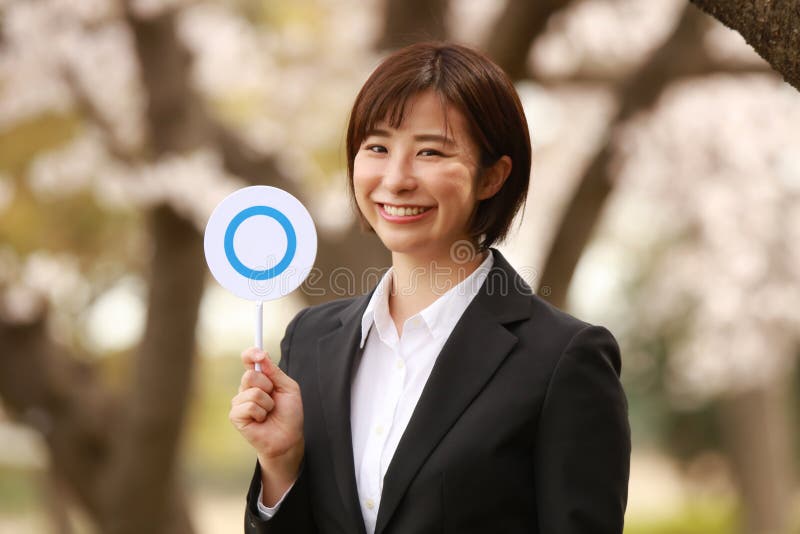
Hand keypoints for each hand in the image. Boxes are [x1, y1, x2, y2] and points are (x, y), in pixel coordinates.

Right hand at [230, 348, 303, 503]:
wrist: (288, 438)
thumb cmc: (289, 414)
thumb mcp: (288, 387)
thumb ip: (275, 371)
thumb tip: (261, 355)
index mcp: (259, 378)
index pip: (249, 360)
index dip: (251, 354)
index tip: (259, 354)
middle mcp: (246, 388)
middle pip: (250, 375)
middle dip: (268, 386)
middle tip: (274, 397)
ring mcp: (239, 402)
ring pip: (252, 392)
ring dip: (268, 403)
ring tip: (269, 412)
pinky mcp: (236, 416)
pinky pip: (249, 406)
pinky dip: (261, 413)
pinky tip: (262, 420)